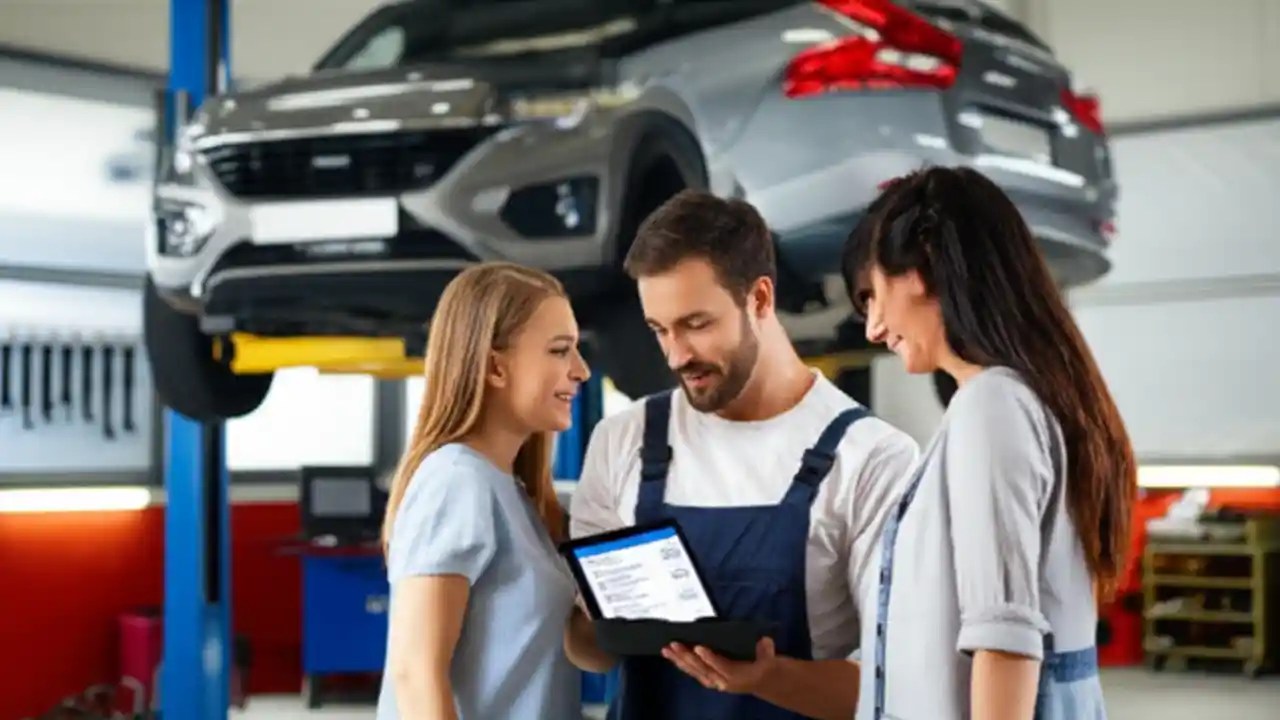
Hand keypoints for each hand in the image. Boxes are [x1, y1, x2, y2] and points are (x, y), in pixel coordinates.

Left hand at [662, 637, 776, 693]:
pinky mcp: (708, 679)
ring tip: (667, 649)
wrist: (763, 680)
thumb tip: (764, 642)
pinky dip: (681, 664)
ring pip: (695, 671)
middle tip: (676, 644)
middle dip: (688, 657)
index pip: (723, 668)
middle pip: (704, 670)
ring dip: (680, 660)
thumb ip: (766, 651)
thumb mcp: (769, 658)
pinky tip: (671, 655)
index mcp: (740, 677)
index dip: (711, 658)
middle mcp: (724, 682)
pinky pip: (693, 672)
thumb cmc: (763, 664)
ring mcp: (715, 681)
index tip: (700, 648)